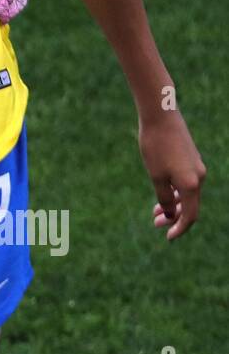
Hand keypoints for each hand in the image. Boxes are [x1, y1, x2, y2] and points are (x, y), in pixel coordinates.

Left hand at [140, 112, 205, 240]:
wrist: (160, 116)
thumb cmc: (155, 146)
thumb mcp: (156, 176)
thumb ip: (165, 198)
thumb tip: (171, 215)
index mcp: (192, 184)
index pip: (190, 215)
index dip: (179, 228)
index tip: (168, 237)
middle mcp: (199, 176)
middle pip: (190, 205)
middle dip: (173, 217)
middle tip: (154, 223)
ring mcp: (196, 167)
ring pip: (187, 193)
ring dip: (173, 204)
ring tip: (155, 211)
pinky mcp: (191, 158)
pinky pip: (186, 182)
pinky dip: (175, 191)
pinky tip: (162, 191)